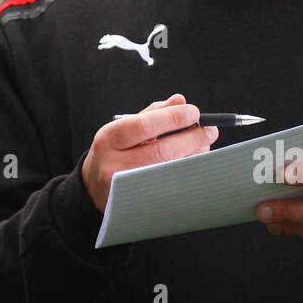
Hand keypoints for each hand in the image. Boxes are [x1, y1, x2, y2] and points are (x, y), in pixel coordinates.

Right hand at [82, 94, 217, 213]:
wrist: (94, 188)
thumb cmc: (113, 152)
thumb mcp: (124, 129)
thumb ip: (152, 114)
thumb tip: (180, 100)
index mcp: (109, 138)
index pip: (145, 125)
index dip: (173, 118)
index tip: (194, 112)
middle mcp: (114, 163)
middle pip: (162, 151)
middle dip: (192, 138)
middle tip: (209, 130)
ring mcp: (127, 187)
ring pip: (170, 170)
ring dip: (194, 155)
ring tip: (203, 144)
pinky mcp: (139, 202)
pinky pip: (171, 185)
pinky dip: (186, 170)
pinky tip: (192, 161)